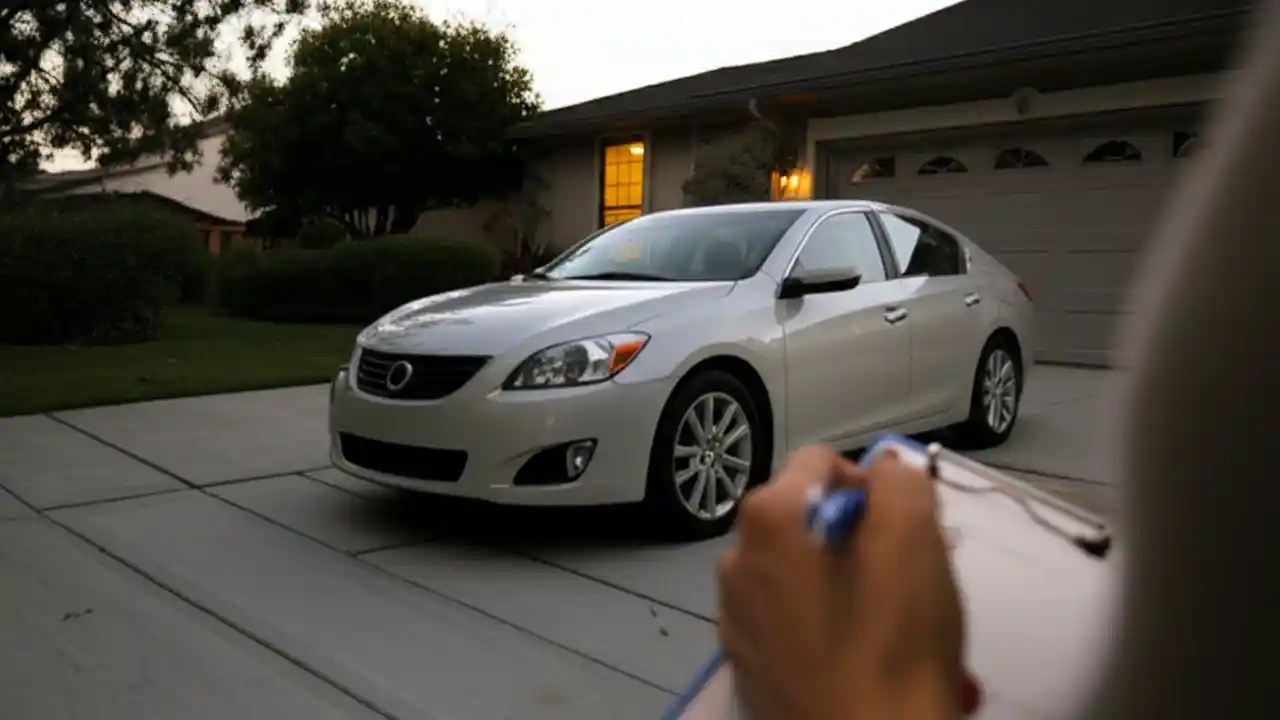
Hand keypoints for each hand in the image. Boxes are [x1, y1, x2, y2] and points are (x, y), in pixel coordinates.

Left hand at [717, 445, 972, 719]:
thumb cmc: (891, 643)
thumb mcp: (915, 539)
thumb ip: (901, 483)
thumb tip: (886, 469)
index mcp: (767, 518)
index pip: (820, 462)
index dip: (870, 483)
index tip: (903, 526)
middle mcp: (736, 560)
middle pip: (805, 518)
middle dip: (856, 534)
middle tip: (902, 572)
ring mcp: (735, 617)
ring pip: (797, 571)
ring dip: (839, 579)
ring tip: (885, 618)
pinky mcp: (746, 665)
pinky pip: (788, 620)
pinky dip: (822, 623)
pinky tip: (859, 652)